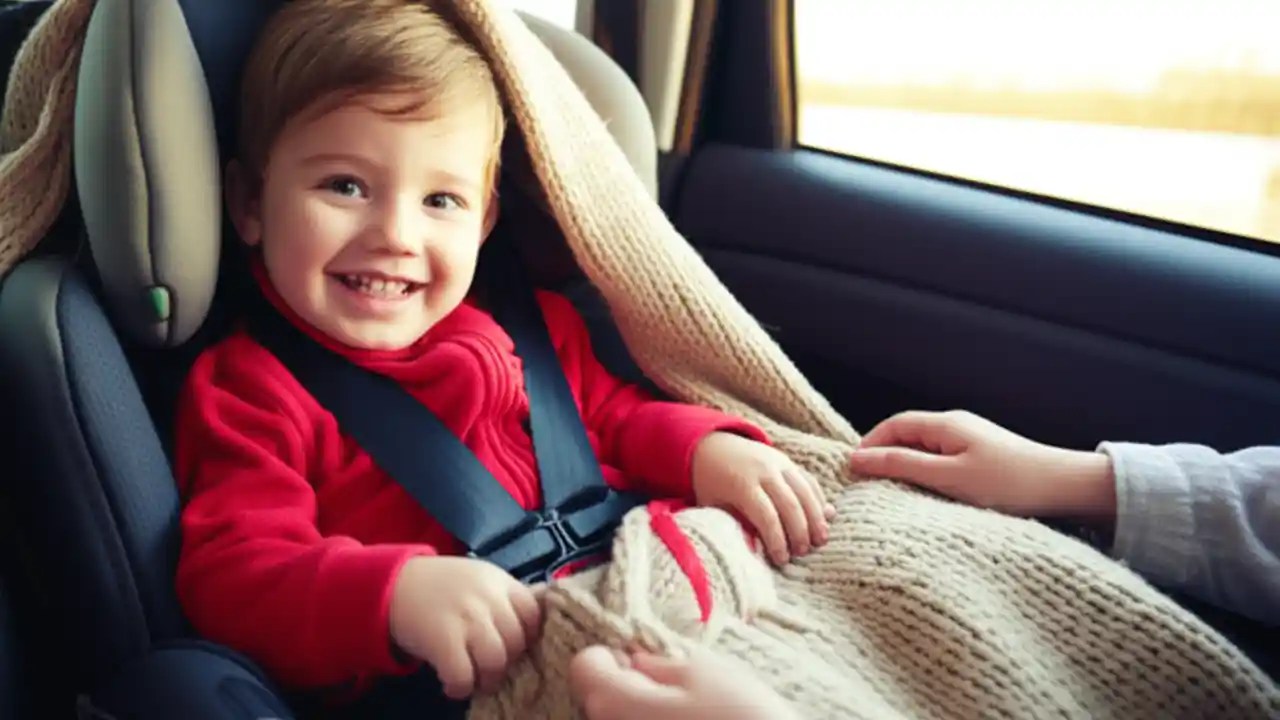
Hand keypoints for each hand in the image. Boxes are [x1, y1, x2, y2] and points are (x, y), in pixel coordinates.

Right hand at [389, 556, 541, 698]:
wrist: (391, 584)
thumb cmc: (441, 586)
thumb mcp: (479, 579)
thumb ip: (504, 598)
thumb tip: (533, 629)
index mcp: (499, 581)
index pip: (534, 613)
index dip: (529, 636)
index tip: (515, 648)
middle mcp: (486, 598)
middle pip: (516, 641)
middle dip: (508, 663)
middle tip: (492, 670)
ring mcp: (465, 618)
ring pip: (496, 661)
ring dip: (488, 679)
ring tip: (476, 681)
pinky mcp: (441, 639)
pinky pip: (464, 675)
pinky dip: (461, 688)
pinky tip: (452, 686)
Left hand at [569, 645, 798, 719]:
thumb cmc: (741, 719)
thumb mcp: (704, 671)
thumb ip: (658, 662)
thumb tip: (635, 661)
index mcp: (614, 703)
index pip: (583, 666)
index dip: (609, 656)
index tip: (638, 660)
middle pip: (598, 700)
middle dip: (628, 688)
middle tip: (673, 689)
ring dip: (642, 715)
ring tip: (689, 716)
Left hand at [691, 432, 834, 564]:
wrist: (711, 445)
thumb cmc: (710, 483)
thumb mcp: (714, 505)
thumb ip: (734, 524)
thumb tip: (754, 550)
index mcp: (742, 484)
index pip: (766, 516)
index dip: (777, 540)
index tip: (781, 560)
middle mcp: (763, 471)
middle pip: (790, 504)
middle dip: (800, 532)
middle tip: (803, 553)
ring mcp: (778, 463)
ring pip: (805, 491)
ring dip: (816, 517)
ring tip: (821, 540)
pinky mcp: (787, 460)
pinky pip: (808, 480)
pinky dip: (818, 499)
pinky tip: (824, 517)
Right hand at [847, 410, 1115, 519]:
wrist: (1062, 486)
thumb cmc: (1008, 482)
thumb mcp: (947, 477)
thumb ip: (902, 465)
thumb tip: (860, 459)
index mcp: (945, 424)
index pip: (894, 424)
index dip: (870, 444)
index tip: (853, 469)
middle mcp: (956, 425)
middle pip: (907, 433)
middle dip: (884, 454)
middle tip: (866, 482)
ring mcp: (970, 440)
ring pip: (924, 448)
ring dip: (905, 465)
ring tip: (892, 490)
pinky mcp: (981, 457)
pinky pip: (941, 458)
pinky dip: (925, 472)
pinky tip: (926, 492)